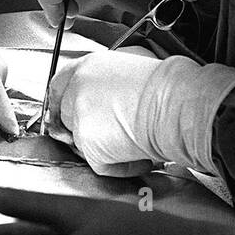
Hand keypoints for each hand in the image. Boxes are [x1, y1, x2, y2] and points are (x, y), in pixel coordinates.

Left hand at [46, 47, 161, 175]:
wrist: (176, 104)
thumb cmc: (167, 86)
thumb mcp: (131, 67)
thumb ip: (107, 81)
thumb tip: (108, 96)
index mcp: (87, 66)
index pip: (58, 87)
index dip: (64, 103)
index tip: (69, 115)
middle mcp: (77, 89)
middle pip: (67, 118)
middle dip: (87, 130)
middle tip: (112, 135)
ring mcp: (80, 118)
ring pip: (83, 143)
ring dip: (106, 148)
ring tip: (135, 142)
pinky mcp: (89, 145)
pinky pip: (101, 166)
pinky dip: (121, 167)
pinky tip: (142, 156)